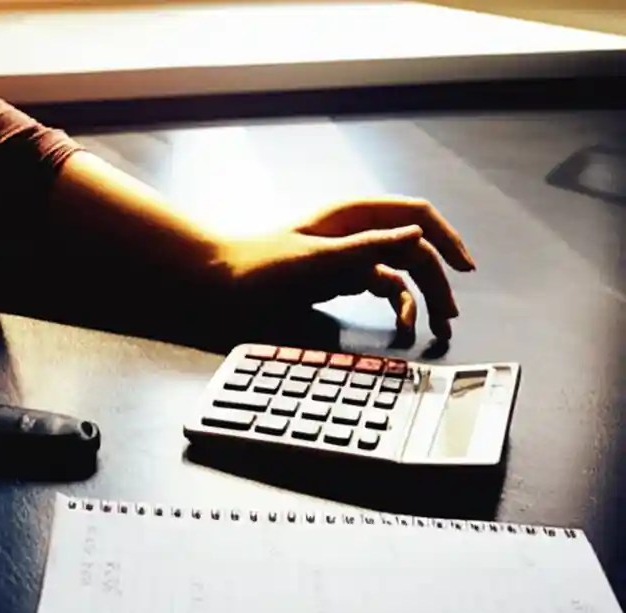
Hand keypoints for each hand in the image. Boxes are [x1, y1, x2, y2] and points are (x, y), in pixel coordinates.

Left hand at [212, 197, 475, 337]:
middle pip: (413, 248)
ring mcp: (347, 256)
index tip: (464, 269)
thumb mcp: (316, 260)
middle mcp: (354, 232)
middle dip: (437, 279)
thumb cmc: (259, 267)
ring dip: (423, 296)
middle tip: (450, 317)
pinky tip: (402, 325)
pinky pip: (380, 288)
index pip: (414, 215)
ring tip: (436, 327)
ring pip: (400, 272)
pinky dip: (396, 304)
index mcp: (352, 216)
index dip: (445, 238)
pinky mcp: (337, 279)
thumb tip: (418, 236)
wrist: (217, 283)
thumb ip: (367, 247)